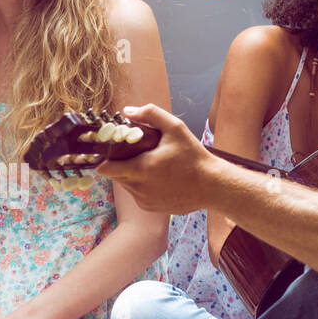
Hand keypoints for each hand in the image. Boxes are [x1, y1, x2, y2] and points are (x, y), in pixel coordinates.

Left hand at [96, 104, 215, 213]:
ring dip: (131, 175)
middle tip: (135, 154)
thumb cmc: (194, 157)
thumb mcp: (175, 128)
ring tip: (149, 165)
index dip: (105, 158)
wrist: (212, 186)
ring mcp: (144, 200)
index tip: (110, 151)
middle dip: (120, 164)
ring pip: (126, 185)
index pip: (106, 168)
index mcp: (141, 169)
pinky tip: (157, 178)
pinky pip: (137, 194)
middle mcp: (139, 188)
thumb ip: (150, 114)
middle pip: (115, 175)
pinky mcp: (150, 208)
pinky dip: (142, 186)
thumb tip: (128, 111)